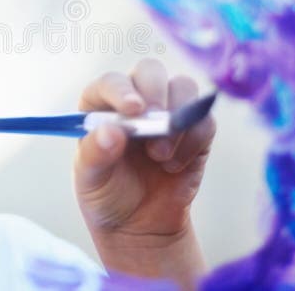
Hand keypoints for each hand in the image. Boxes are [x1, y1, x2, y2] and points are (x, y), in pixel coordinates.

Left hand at [73, 58, 215, 285]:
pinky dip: (194, 140)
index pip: (110, 82)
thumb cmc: (107, 193)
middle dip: (156, 92)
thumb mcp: (90, 179)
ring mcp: (167, 111)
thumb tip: (112, 131)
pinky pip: (204, 119)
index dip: (121, 90)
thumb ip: (95, 154)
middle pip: (151, 71)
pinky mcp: (194, 129)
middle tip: (156, 123)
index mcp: (101, 103)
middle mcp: (135, 99)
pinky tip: (175, 165)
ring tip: (159, 155)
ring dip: (177, 118)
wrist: (139, 223)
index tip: (133, 109)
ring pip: (183, 86)